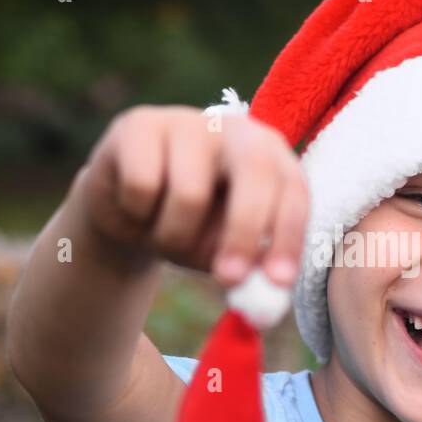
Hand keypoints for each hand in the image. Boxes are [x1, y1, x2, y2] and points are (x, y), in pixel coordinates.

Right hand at [76, 104, 307, 288]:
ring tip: (162, 235)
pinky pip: (142, 187)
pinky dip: (137, 215)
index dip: (289, 236)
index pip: (293, 192)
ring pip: (189, 194)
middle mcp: (237, 131)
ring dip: (173, 236)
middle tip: (230, 279)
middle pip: (255, 174)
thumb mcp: (226, 252)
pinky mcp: (138, 125)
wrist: (128, 210)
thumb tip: (264, 299)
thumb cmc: (191, 230)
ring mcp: (187, 122)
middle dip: (245, 232)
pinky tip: (135, 207)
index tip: (278, 283)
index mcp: (272, 158)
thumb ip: (249, 270)